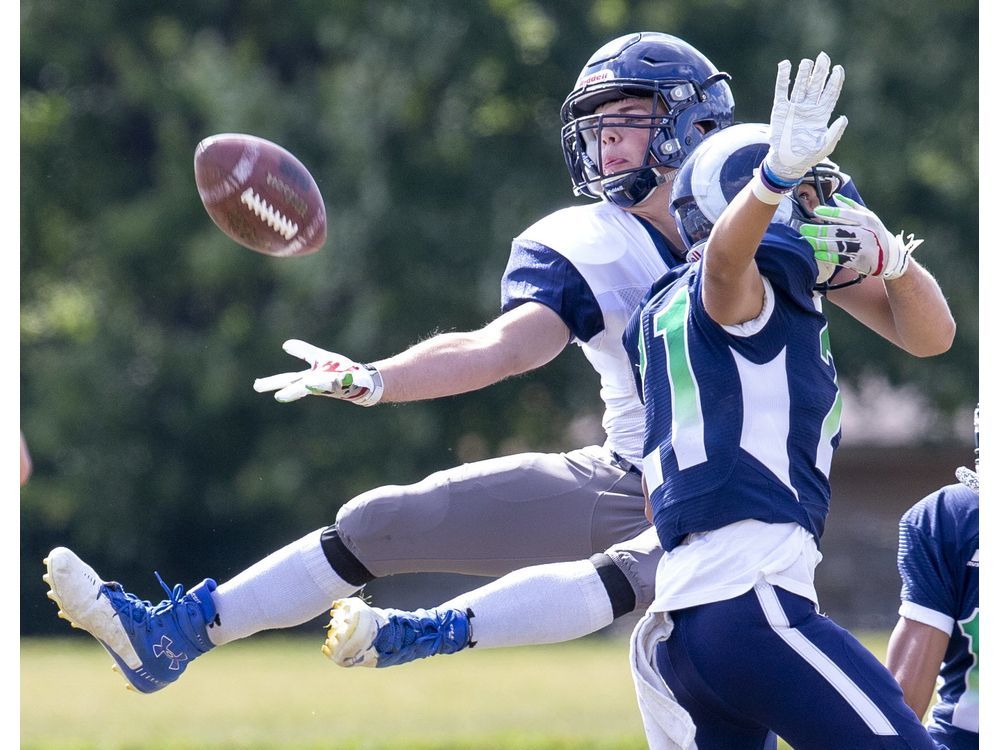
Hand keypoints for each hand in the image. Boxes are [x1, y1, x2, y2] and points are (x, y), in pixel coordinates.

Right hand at [253, 339, 383, 404]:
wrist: (361, 382)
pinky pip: (342, 381)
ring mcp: (332, 384)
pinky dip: (339, 380)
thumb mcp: (318, 359)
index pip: (287, 380)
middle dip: (290, 390)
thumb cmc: (339, 371)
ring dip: (312, 385)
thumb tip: (285, 345)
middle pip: (301, 386)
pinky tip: (336, 378)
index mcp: (309, 379)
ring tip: (305, 386)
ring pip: (321, 386)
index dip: (272, 383)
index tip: (256, 386)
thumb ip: (303, 352)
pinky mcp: (347, 382)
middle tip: (278, 396)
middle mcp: (318, 384)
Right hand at [761, 52, 848, 187]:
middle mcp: (809, 108)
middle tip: (823, 56)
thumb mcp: (825, 147)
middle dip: (821, 70)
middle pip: (816, 85)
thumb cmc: (807, 157)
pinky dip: (783, 77)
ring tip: (807, 62)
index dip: (835, 81)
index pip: (830, 93)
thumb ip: (834, 133)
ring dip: (804, 72)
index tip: (838, 69)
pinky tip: (785, 65)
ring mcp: (794, 107)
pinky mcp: (780, 109)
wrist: (786, 163)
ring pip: (801, 85)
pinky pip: (781, 90)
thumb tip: (843, 118)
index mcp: (821, 115)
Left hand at [799, 194, 923, 279]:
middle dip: (819, 230)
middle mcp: (866, 233)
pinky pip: (840, 259)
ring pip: (838, 245)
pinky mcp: (859, 262)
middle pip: (839, 231)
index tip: (816, 210)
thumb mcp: (869, 217)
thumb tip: (835, 197)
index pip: (847, 214)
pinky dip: (827, 256)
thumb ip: (851, 207)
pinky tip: (816, 254)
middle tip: (804, 229)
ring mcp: (863, 248)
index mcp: (867, 220)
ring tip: (807, 241)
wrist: (891, 257)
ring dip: (820, 244)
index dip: (831, 212)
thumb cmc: (875, 233)